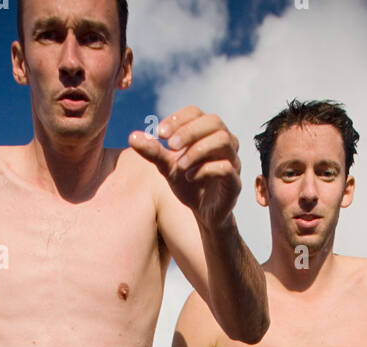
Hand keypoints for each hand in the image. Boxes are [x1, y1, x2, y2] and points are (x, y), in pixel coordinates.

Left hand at [129, 107, 240, 229]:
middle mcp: (225, 142)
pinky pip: (226, 167)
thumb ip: (153, 152)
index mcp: (208, 132)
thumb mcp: (167, 167)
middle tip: (170, 146)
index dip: (178, 119)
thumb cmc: (188, 184)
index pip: (196, 113)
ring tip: (180, 165)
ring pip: (223, 140)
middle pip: (214, 122)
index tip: (159, 133)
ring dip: (198, 150)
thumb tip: (131, 137)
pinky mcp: (235, 182)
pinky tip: (190, 177)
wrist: (203, 213)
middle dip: (190, 131)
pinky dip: (206, 169)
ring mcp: (233, 160)